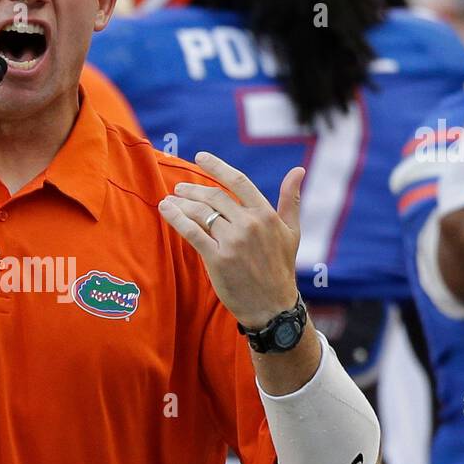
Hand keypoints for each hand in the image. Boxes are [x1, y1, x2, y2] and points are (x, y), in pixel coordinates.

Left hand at [158, 152, 302, 329]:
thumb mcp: (291, 232)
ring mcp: (233, 242)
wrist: (272, 306)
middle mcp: (249, 224)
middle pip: (214, 196)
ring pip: (201, 212)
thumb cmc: (281, 269)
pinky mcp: (217, 259)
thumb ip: (290, 200)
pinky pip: (192, 232)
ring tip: (170, 200)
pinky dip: (176, 218)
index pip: (238, 181)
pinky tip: (165, 210)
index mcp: (266, 215)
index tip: (200, 157)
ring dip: (182, 203)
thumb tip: (298, 170)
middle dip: (193, 189)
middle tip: (180, 188)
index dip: (217, 166)